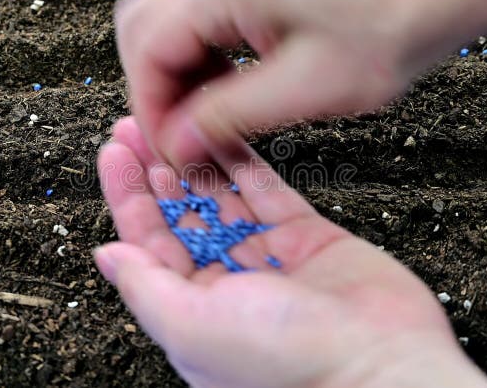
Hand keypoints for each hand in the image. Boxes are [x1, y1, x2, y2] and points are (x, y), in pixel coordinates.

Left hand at [94, 117, 486, 387]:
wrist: (378, 367)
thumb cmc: (286, 366)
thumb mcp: (191, 328)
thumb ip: (146, 287)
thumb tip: (107, 256)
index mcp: (192, 310)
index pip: (147, 242)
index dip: (128, 196)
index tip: (115, 154)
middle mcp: (227, 283)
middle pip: (181, 215)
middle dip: (156, 171)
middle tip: (139, 127)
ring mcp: (268, 259)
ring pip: (222, 199)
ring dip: (194, 161)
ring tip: (173, 122)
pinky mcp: (308, 238)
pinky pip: (267, 192)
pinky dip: (243, 164)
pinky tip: (223, 136)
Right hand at [115, 0, 486, 167]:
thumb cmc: (405, 15)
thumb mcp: (312, 87)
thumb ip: (232, 116)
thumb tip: (180, 139)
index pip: (147, 49)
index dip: (151, 110)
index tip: (173, 149)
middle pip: (143, 24)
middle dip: (154, 86)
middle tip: (183, 132)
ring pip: (173, 18)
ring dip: (182, 71)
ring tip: (214, 115)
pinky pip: (209, 13)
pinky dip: (209, 55)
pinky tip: (239, 84)